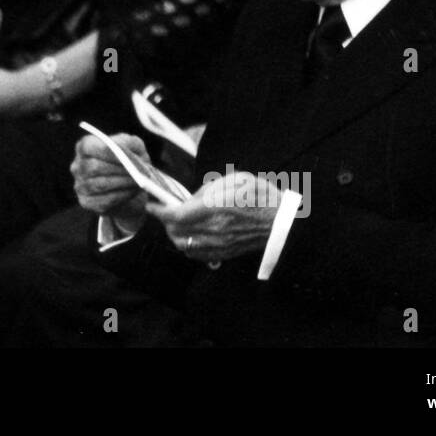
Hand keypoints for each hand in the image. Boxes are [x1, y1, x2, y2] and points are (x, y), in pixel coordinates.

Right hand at [71, 133, 147, 233]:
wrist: (130, 185)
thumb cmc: (129, 160)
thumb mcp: (133, 146)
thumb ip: (130, 145)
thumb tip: (128, 156)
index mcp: (85, 146)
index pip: (88, 147)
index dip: (107, 152)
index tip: (127, 157)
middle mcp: (77, 166)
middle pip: (94, 167)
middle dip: (118, 169)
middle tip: (138, 172)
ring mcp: (80, 185)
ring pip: (100, 185)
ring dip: (123, 183)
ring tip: (139, 182)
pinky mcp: (87, 202)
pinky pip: (104, 201)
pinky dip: (122, 196)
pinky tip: (132, 191)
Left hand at [145, 172, 280, 263]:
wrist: (284, 221)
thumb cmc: (261, 196)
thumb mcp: (234, 180)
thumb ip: (207, 189)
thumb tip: (189, 199)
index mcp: (215, 209)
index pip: (176, 215)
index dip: (159, 210)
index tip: (151, 204)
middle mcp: (214, 230)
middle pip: (175, 232)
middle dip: (165, 221)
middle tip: (163, 210)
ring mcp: (219, 245)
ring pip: (183, 245)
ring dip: (174, 234)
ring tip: (175, 222)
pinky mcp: (225, 254)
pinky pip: (196, 255)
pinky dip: (186, 246)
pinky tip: (189, 235)